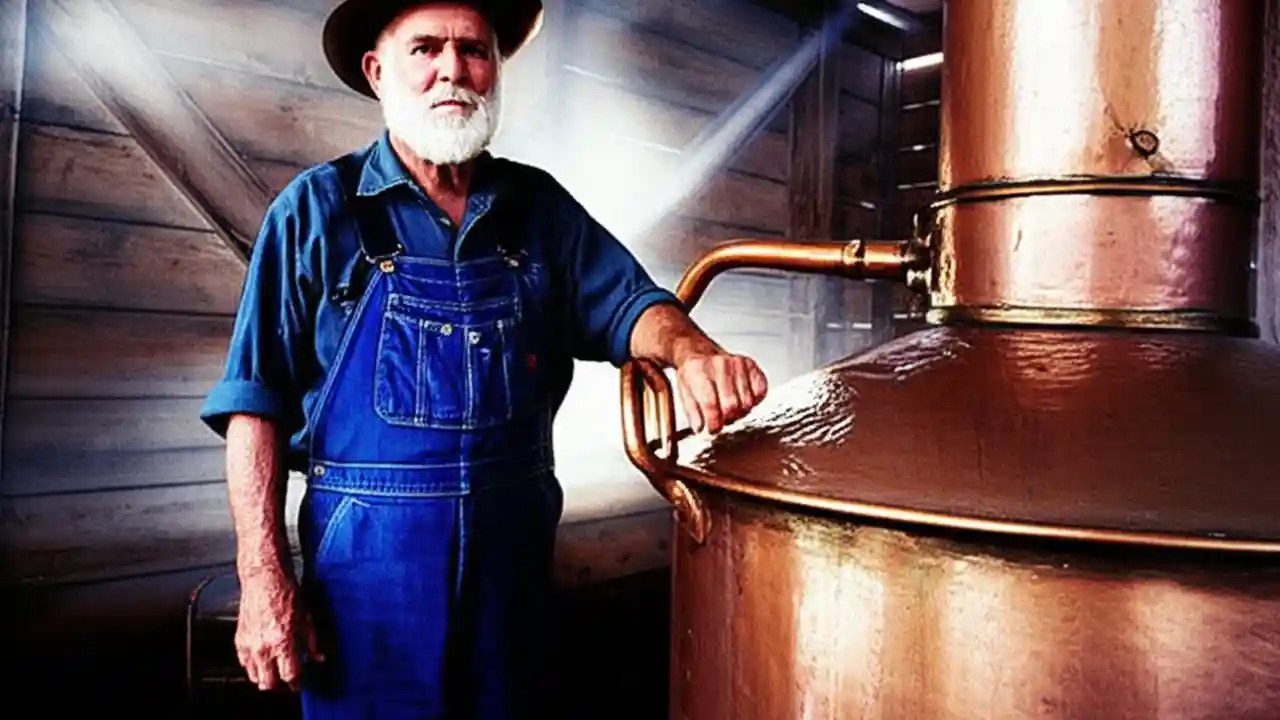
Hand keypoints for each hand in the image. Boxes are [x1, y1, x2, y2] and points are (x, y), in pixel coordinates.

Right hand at [235, 568, 322, 691]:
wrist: (264, 580)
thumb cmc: (286, 595)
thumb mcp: (307, 619)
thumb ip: (312, 642)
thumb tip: (318, 657)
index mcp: (283, 643)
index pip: (290, 676)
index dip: (297, 683)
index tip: (300, 683)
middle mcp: (264, 647)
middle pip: (269, 683)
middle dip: (279, 685)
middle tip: (287, 680)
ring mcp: (249, 645)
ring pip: (254, 677)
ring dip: (265, 677)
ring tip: (274, 672)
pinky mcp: (239, 640)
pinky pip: (243, 663)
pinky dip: (252, 666)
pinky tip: (262, 660)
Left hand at [675, 352, 767, 434]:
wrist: (700, 352)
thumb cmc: (693, 372)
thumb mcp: (684, 391)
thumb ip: (692, 411)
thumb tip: (700, 427)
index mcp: (699, 370)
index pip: (710, 403)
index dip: (713, 422)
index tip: (713, 429)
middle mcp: (720, 365)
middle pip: (731, 405)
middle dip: (727, 419)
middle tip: (721, 420)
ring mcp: (738, 363)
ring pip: (747, 402)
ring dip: (739, 412)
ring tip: (729, 408)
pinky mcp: (751, 365)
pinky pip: (761, 391)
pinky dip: (754, 401)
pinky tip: (742, 399)